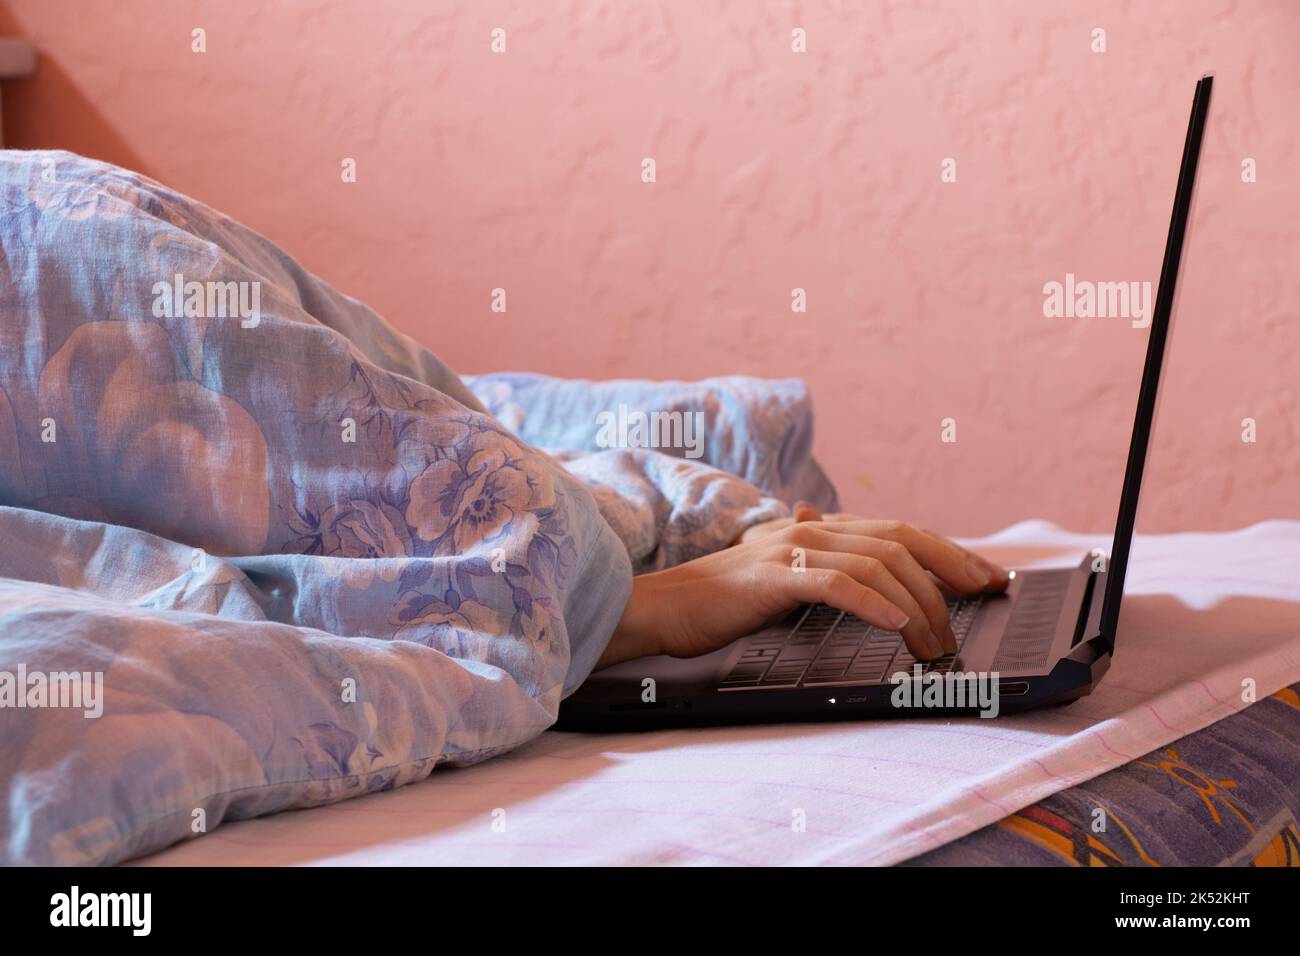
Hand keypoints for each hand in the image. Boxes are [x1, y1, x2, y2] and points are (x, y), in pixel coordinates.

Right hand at [599, 517, 1009, 668]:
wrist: (660, 607)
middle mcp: (810, 529)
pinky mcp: (772, 577)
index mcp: (816, 529)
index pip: (898, 531)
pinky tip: (896, 625)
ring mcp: (790, 550)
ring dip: (917, 604)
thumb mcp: (779, 577)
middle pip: (898, 539)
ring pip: (875, 564)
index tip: (986, 576)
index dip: (949, 550)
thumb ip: (820, 566)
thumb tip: (860, 565)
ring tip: (937, 641)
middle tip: (982, 598)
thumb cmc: (720, 601)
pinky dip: (872, 603)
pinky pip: (834, 584)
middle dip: (950, 569)